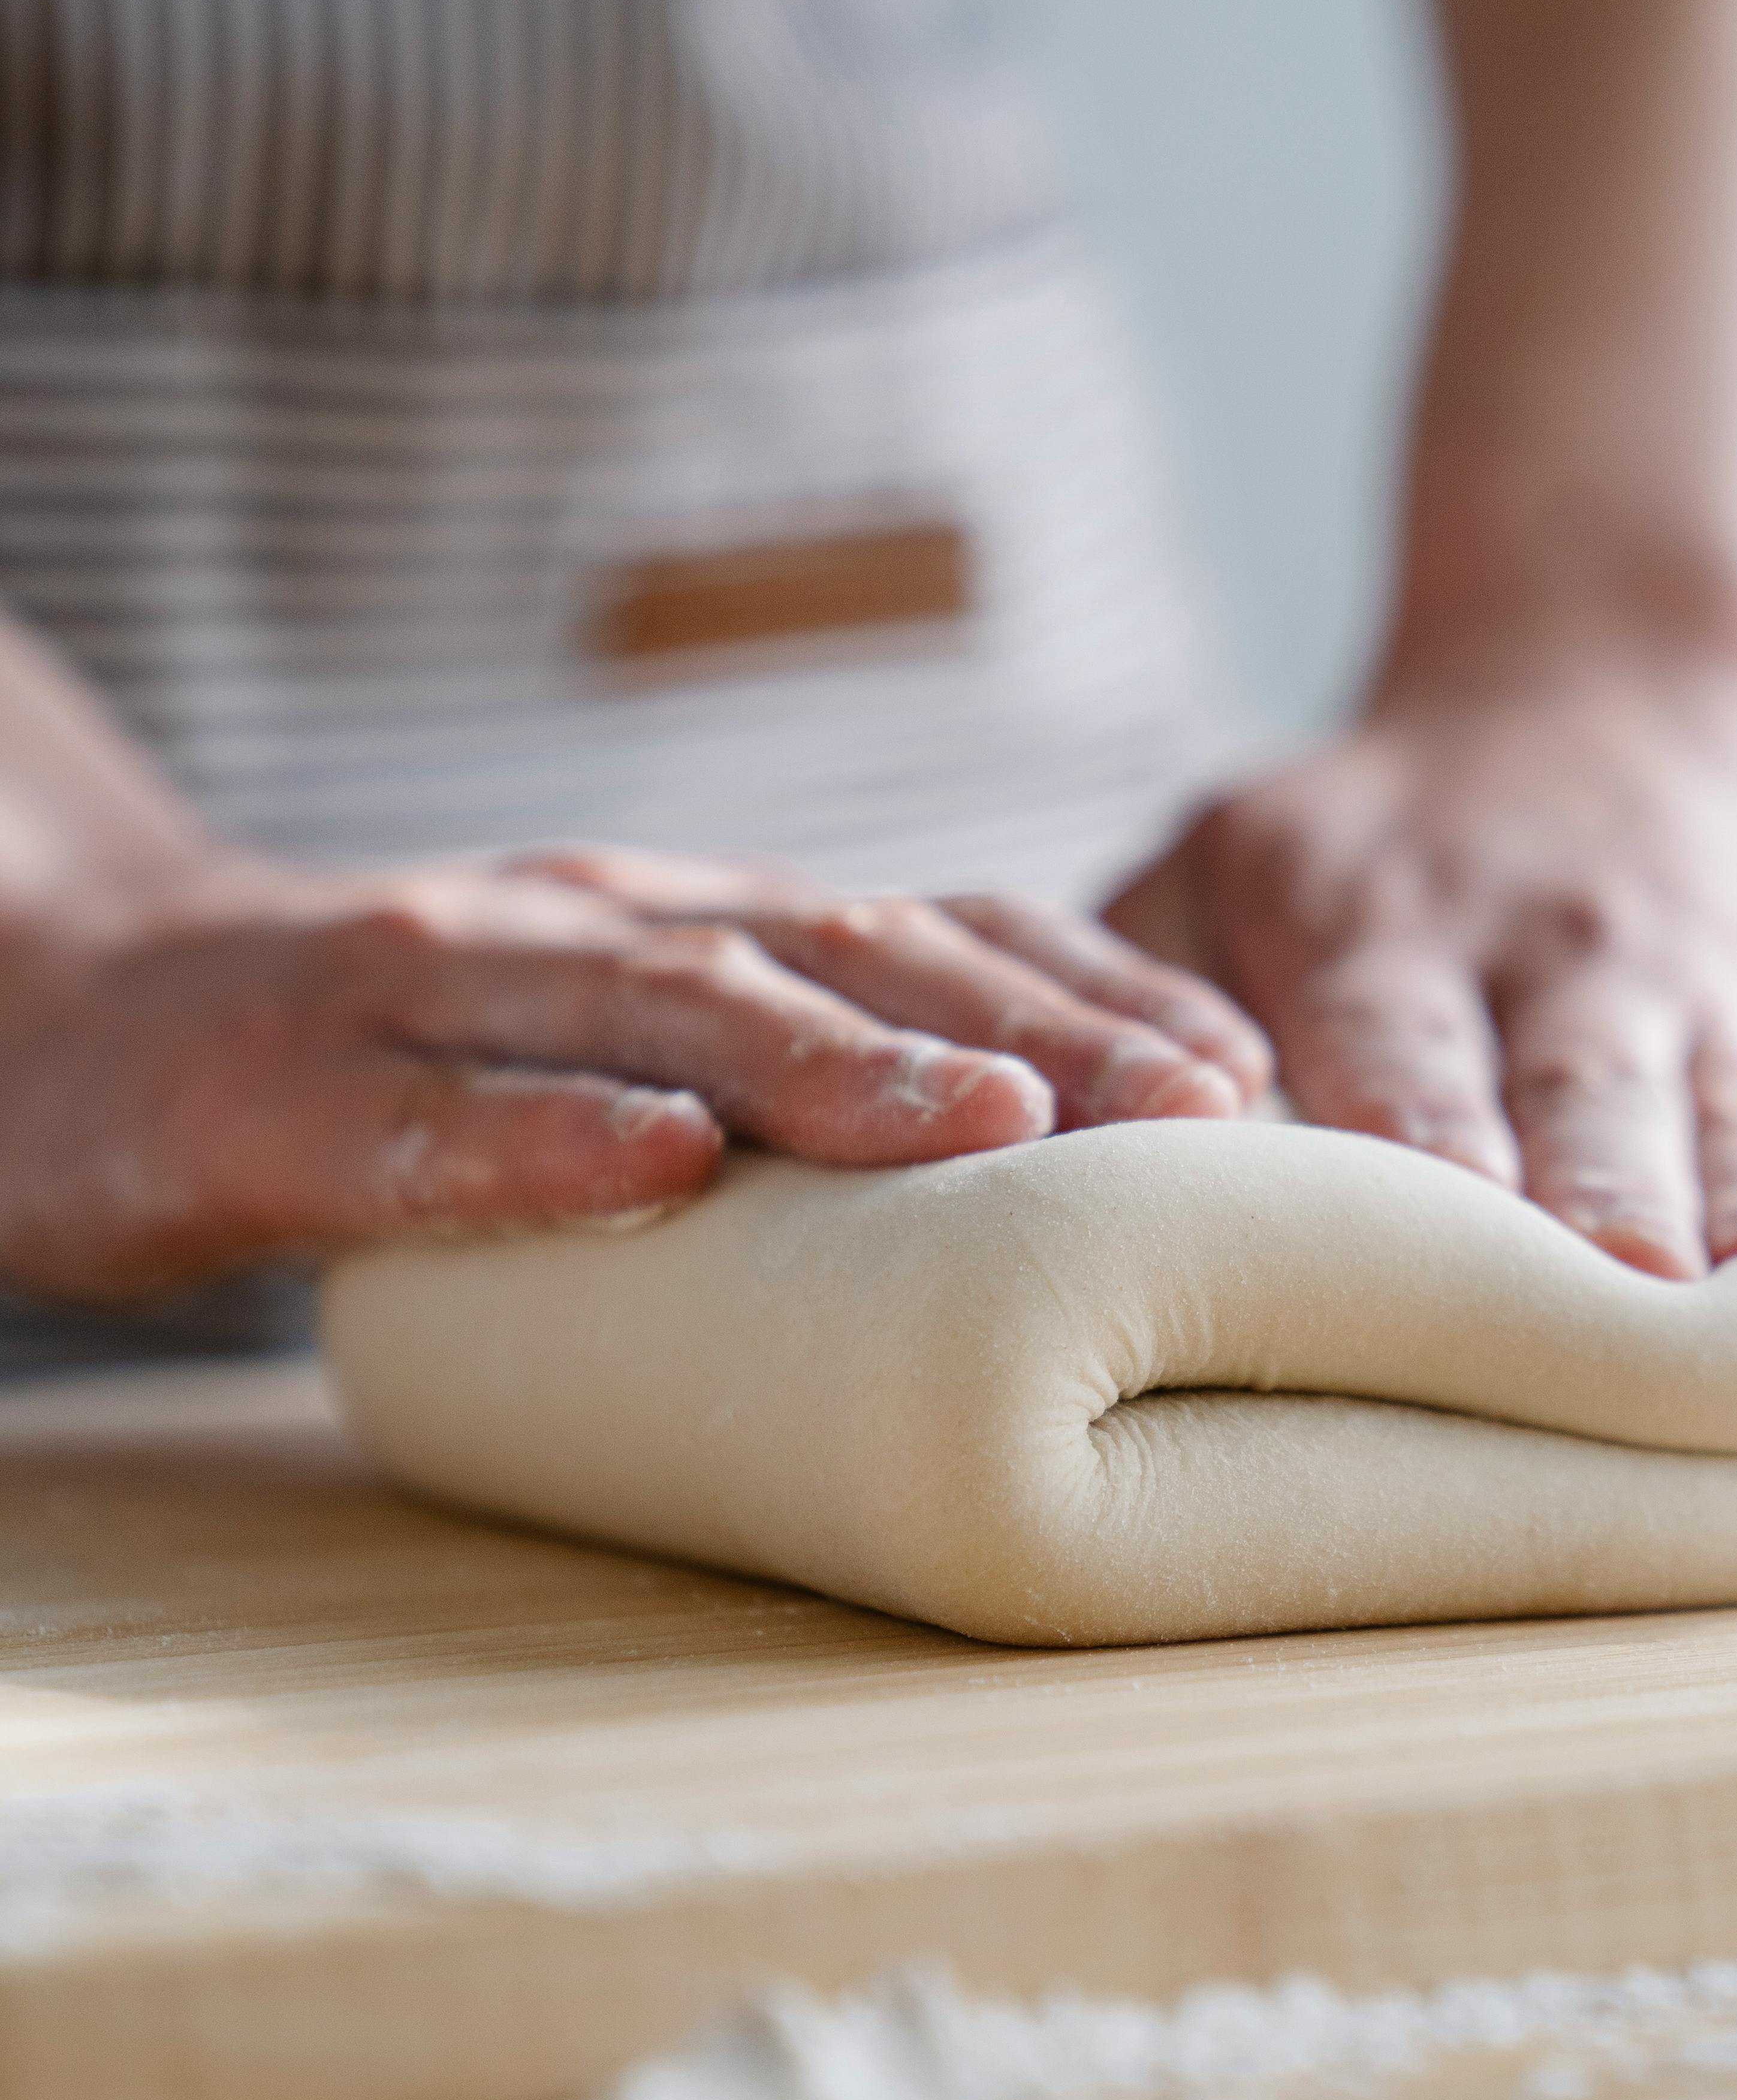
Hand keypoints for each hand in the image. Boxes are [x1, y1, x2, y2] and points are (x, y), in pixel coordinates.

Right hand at [0, 843, 1272, 1303]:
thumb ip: (775, 1081)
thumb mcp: (612, 1041)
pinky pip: (429, 1119)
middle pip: (848, 959)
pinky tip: (654, 1171)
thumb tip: (1026, 1176)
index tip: (1257, 1074)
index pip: (927, 936)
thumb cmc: (400, 1058)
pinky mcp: (287, 1086)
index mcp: (686, 925)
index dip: (1095, 991)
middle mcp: (591, 923)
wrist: (85, 1013)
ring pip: (667, 1013)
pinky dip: (548, 1142)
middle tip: (1210, 1106)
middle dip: (1039, 1029)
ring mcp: (436, 985)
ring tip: (1001, 1126)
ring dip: (844, 1069)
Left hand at [1111, 633, 1736, 1284]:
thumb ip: (1129, 1008)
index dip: (1426, 1165)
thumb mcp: (1212, 866)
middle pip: (1592, 1106)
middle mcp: (1565, 949)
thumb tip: (1054, 1175)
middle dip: (1615, 1217)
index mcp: (1378, 918)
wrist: (1610, 688)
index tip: (1444, 1265)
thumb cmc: (1362, 848)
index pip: (1398, 1063)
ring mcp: (1727, 990)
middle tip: (1632, 1329)